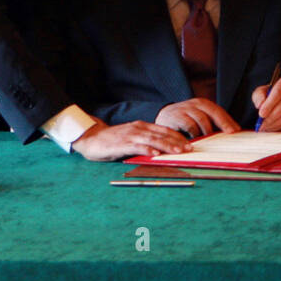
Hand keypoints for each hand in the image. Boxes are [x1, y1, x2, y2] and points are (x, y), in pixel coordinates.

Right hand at [71, 119, 190, 161]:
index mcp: (142, 126)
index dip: (177, 137)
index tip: (189, 144)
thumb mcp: (132, 137)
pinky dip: (147, 150)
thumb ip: (146, 140)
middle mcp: (138, 129)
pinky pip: (136, 147)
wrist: (91, 138)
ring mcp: (130, 136)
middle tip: (189, 149)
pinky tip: (155, 154)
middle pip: (161, 134)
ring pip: (152, 140)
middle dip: (177, 142)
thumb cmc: (113, 140)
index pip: (164, 130)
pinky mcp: (121, 144)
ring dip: (166, 146)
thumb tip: (163, 150)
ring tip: (178, 151)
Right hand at [155, 98, 239, 137]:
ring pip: (202, 120)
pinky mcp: (176, 116)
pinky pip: (189, 125)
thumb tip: (230, 133)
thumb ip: (212, 122)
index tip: (236, 130)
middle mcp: (196, 104)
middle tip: (230, 133)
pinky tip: (197, 139)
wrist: (164, 116)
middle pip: (213, 113)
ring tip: (212, 140)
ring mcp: (186, 109)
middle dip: (223, 123)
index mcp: (204, 104)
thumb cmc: (186, 119)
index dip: (228, 120)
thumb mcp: (199, 117)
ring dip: (208, 131)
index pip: (219, 111)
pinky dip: (195, 133)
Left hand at [251, 76, 280, 130]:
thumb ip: (259, 96)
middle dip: (271, 117)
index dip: (269, 104)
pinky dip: (279, 127)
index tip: (261, 114)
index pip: (278, 92)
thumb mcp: (262, 91)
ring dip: (274, 123)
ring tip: (263, 127)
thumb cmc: (270, 94)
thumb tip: (260, 105)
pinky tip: (271, 127)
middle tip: (261, 124)